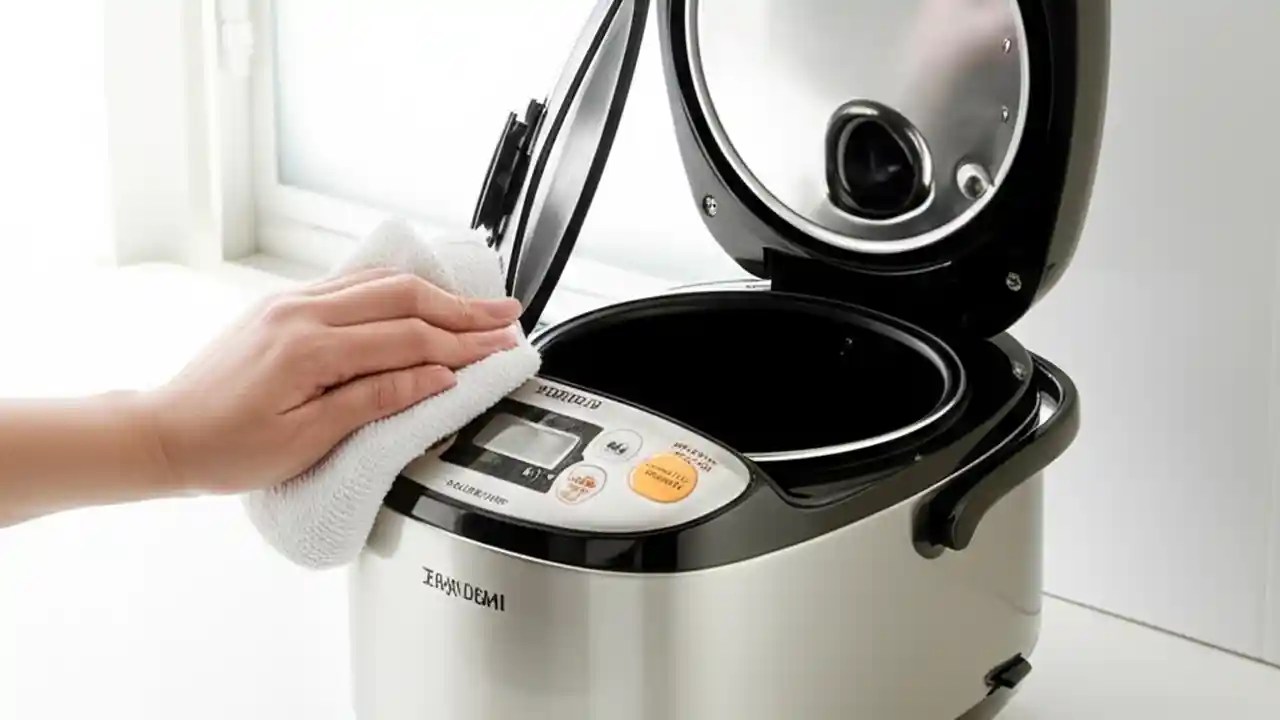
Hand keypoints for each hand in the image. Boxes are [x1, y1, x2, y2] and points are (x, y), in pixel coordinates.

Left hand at [143, 268, 521, 494]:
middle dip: (462, 308)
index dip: (462, 345)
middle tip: (506, 317)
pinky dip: (397, 288)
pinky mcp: (285, 306)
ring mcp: (291, 303)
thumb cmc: (225, 448)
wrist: (165, 434)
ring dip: (435, 293)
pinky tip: (419, 296)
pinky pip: (353, 284)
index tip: (499, 349)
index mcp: (310, 347)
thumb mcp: (307, 440)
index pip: (408, 339)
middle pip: (403, 296)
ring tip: (476, 306)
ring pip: (380, 282)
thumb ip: (375, 399)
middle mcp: (301, 312)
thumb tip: (435, 378)